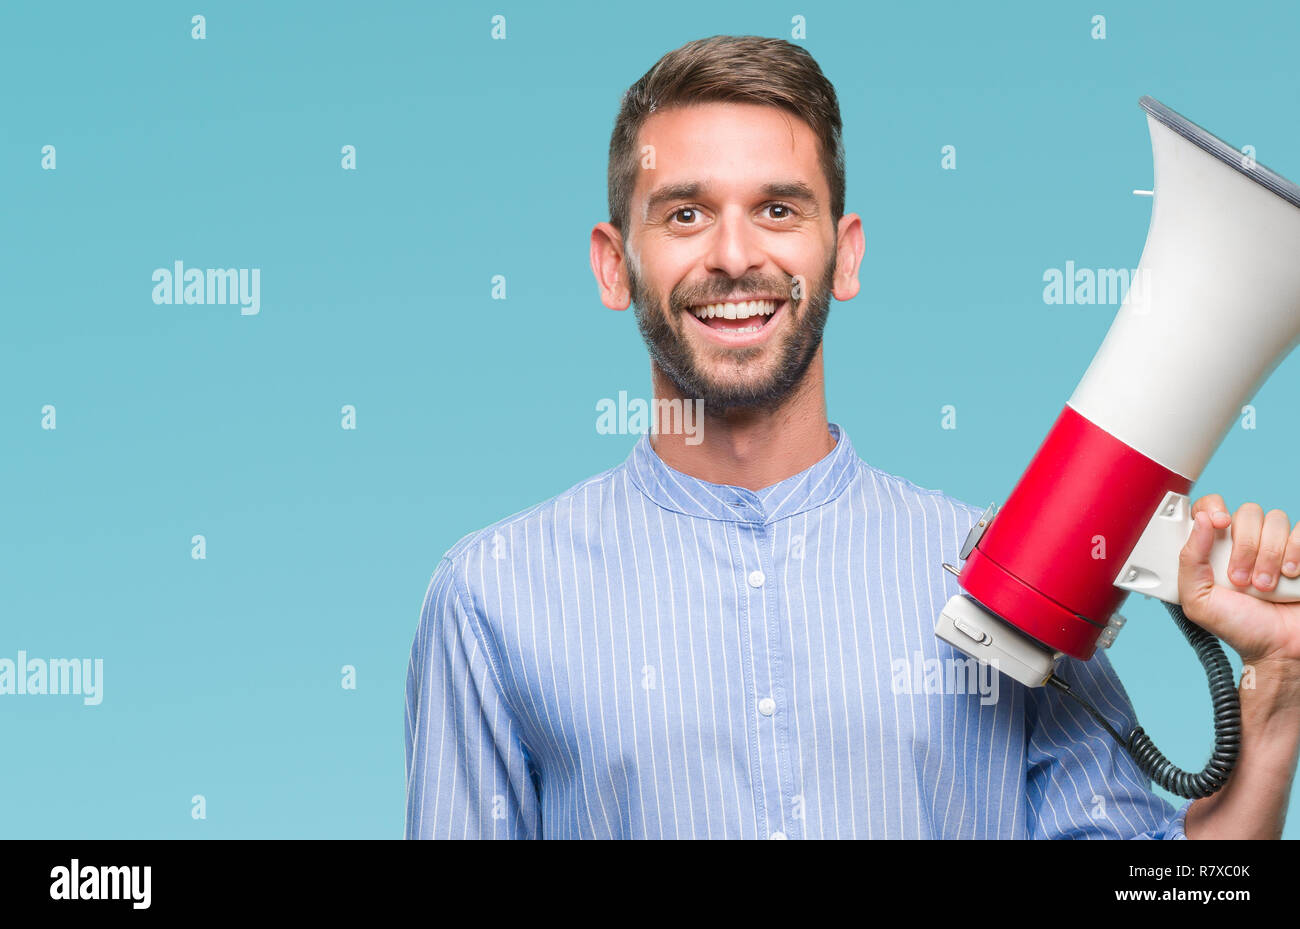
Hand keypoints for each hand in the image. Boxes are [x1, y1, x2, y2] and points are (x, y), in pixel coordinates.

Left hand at [1179, 495, 1299, 675]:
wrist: (1279, 649)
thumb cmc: (1238, 627)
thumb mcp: (1197, 599)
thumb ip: (1190, 560)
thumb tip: (1202, 520)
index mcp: (1215, 548)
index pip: (1211, 507)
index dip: (1214, 507)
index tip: (1220, 523)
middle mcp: (1245, 541)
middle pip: (1247, 512)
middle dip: (1245, 547)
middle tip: (1241, 579)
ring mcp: (1276, 545)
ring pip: (1275, 520)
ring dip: (1269, 555)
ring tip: (1265, 587)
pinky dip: (1295, 552)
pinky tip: (1290, 574)